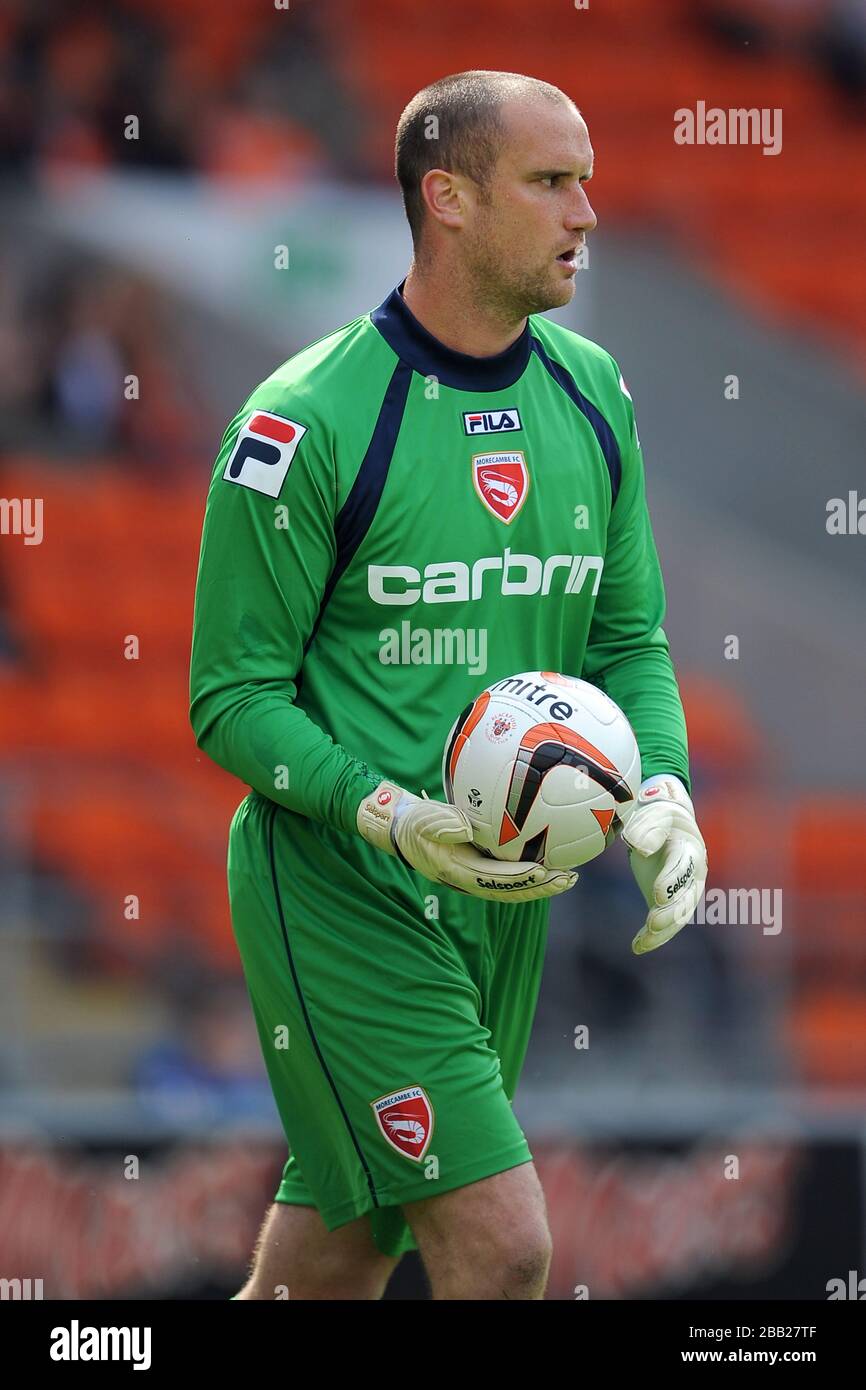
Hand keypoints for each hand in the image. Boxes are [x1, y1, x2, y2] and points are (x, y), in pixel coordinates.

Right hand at [357, 781, 577, 903]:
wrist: (405, 827)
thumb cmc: (414, 822)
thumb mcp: (421, 820)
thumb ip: (441, 823)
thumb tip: (467, 829)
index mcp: (458, 871)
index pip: (494, 879)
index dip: (519, 878)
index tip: (542, 872)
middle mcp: (471, 879)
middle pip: (511, 890)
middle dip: (540, 887)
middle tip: (568, 880)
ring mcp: (477, 874)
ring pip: (514, 886)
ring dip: (542, 884)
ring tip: (569, 877)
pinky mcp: (482, 865)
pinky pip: (511, 872)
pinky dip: (532, 871)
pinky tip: (553, 863)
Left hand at [619, 774, 706, 954]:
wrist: (669, 826)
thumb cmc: (660, 818)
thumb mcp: (655, 816)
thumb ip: (648, 829)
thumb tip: (638, 847)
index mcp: (690, 850)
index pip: (682, 868)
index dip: (671, 882)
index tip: (657, 894)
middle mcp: (692, 876)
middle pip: (685, 898)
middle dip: (670, 913)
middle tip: (652, 923)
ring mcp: (683, 893)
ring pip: (678, 917)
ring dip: (662, 932)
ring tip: (642, 942)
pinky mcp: (670, 904)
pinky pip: (665, 924)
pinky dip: (652, 937)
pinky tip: (637, 946)